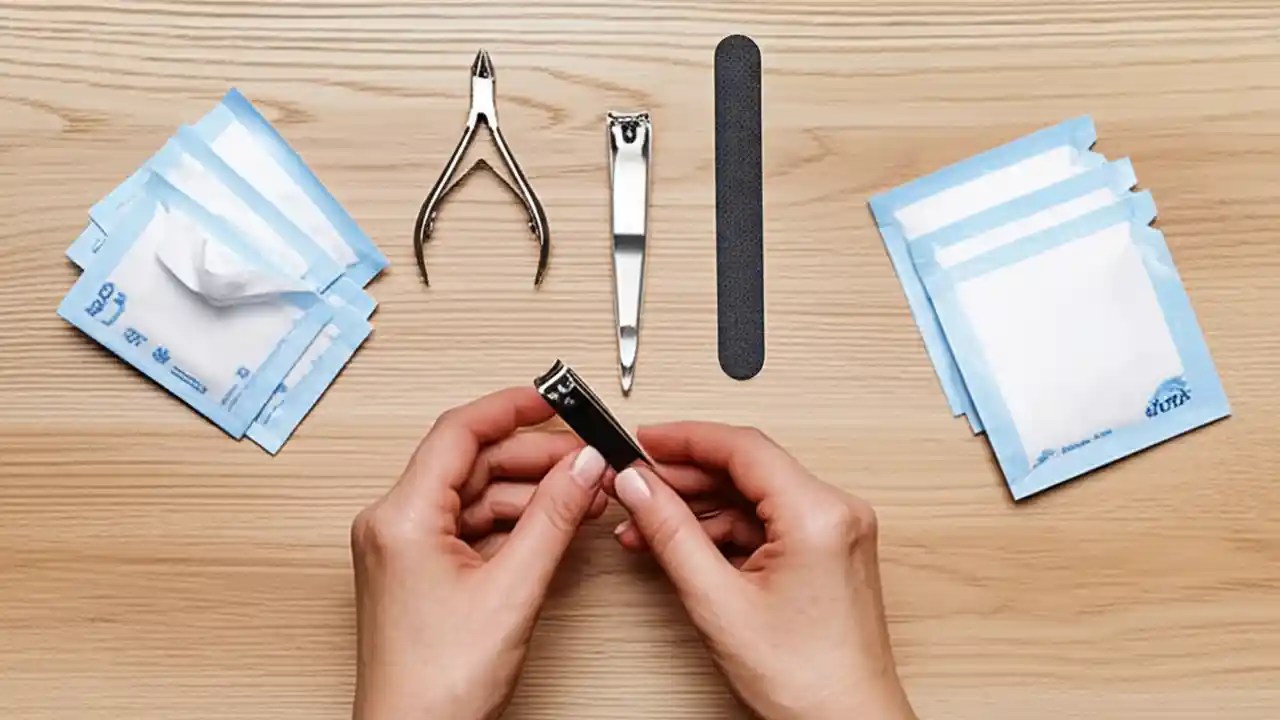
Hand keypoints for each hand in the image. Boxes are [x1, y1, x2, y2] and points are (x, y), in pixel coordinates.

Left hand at [350, 387, 609, 719]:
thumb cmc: (436, 685)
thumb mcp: (512, 589)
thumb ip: (554, 518)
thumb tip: (584, 467)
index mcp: (400, 517)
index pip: (459, 432)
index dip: (511, 408)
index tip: (554, 397)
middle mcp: (395, 525)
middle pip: (472, 463)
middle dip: (535, 457)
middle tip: (587, 458)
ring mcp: (407, 548)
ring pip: (477, 495)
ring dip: (532, 493)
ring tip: (585, 496)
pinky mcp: (422, 572)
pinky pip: (474, 527)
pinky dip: (516, 523)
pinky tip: (556, 525)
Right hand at [609, 423, 914, 719]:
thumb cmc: (805, 680)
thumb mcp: (718, 600)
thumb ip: (671, 533)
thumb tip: (639, 486)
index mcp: (819, 514)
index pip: (742, 447)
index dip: (684, 439)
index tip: (642, 440)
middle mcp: (836, 512)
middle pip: (746, 468)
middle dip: (683, 477)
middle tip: (633, 484)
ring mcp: (834, 531)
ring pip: (751, 497)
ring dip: (698, 507)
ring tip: (645, 525)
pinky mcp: (826, 551)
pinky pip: (765, 522)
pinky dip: (721, 531)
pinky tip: (680, 544)